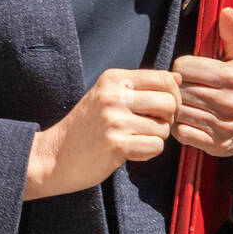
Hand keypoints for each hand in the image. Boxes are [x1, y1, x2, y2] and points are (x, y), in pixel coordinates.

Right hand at [33, 67, 182, 197]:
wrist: (53, 156)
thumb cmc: (86, 126)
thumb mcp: (108, 95)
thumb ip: (141, 86)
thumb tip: (179, 77)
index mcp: (114, 78)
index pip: (164, 78)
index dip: (174, 95)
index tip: (165, 109)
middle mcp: (115, 95)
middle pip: (169, 102)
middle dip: (168, 118)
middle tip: (153, 127)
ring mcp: (115, 120)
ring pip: (164, 128)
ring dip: (156, 138)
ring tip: (136, 139)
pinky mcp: (117, 145)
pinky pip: (155, 146)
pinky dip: (148, 152)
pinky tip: (131, 152)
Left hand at [171, 8, 232, 156]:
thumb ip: (231, 34)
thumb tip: (226, 10)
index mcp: (232, 76)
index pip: (183, 67)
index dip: (181, 67)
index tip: (187, 71)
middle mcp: (229, 102)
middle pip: (180, 90)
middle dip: (178, 87)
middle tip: (182, 87)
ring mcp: (223, 125)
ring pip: (180, 112)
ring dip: (177, 107)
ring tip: (183, 101)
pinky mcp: (218, 145)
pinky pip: (183, 133)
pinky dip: (180, 126)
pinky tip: (187, 118)